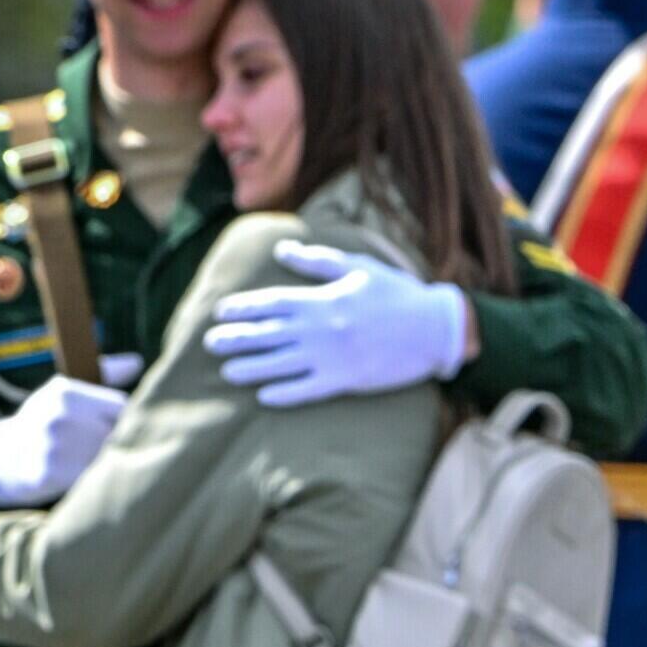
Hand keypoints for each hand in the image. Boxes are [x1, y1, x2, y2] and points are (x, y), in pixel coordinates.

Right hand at [0, 353, 143, 505]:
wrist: (7, 455)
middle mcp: (57, 417)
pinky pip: (90, 478)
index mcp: (65, 393)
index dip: (120, 420)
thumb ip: (104, 374)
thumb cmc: (50, 420)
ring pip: (106, 456)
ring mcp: (51, 446)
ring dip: (104, 461)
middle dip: (114, 441)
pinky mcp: (48, 474)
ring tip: (84, 458)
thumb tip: (135, 362)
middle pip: (118, 433)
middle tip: (94, 445)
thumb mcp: (68, 392)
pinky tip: (75, 474)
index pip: (122, 408)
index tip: (106, 425)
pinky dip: (90, 478)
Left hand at [202, 241, 470, 407]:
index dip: (244, 308)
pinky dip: (285, 394)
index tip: (221, 312)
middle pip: (268, 335)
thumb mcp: (359, 268)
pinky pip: (308, 389)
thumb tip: (282, 250)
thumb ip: (317, 262)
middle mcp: (321, 329)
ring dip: (251, 368)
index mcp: (322, 300)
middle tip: (210, 343)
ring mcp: (332, 357)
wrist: (435, 328)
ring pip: (281, 364)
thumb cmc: (398, 294)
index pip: (272, 304)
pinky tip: (264, 397)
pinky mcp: (347, 380)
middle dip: (237, 339)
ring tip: (228, 372)